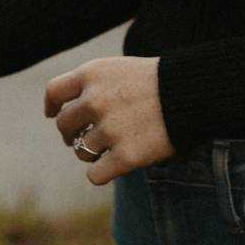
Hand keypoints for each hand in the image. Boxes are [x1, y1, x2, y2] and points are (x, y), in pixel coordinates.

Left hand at [44, 56, 173, 185]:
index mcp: (92, 74)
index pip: (54, 93)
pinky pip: (95, 175)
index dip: (52, 107)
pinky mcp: (126, 156)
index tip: (53, 115)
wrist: (192, 94)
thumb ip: (92, 84)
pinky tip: (113, 166)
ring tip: (108, 149)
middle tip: (82, 138)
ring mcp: (110, 129)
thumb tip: (63, 108)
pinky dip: (101, 173)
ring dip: (90, 153)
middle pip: (64, 125)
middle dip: (70, 134)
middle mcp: (95, 100)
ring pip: (80, 151)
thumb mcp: (118, 68)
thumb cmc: (156, 80)